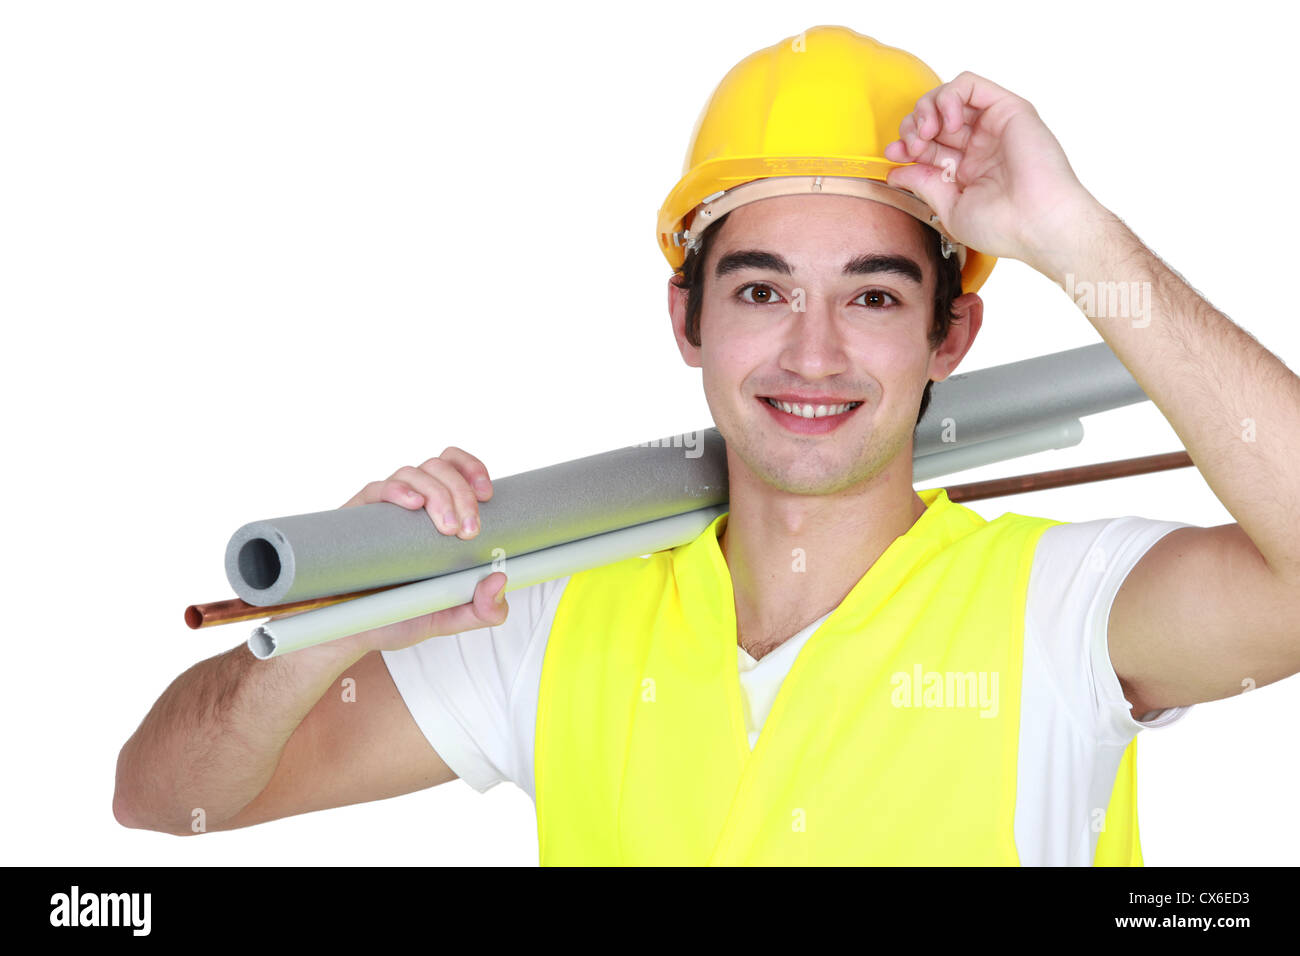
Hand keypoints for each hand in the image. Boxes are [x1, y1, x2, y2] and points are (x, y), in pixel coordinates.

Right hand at [324, 447, 508, 653]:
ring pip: (413, 472)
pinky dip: (397, 490)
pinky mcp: (357, 518)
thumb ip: (484, 610)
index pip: (456, 468)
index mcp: (438, 514)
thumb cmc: (398, 616)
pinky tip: (412, 504)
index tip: (487, 495)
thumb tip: (500, 579)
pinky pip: (375, 489)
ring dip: (436, 493)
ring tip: (445, 528)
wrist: (348, 633)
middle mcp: (412, 504)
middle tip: (468, 530)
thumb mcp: (450, 618)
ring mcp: (384, 509)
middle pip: (440, 467)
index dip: (473, 469)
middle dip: (461, 492)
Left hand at [882, 71, 1101, 274]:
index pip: (927, 145)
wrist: (1037, 223)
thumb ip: (923, 185)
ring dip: (927, 109)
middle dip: (913, 127)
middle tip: (912, 146)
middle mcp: (979, 145)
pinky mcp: (1007, 108)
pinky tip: (948, 123)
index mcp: (966, 169)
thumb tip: (894, 173)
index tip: (895, 155)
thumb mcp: (950, 208)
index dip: (906, 145)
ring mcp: (992, 126)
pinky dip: (949, 96)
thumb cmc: (1002, 226)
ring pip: (948, 96)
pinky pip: (969, 84)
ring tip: (928, 133)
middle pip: (933, 118)